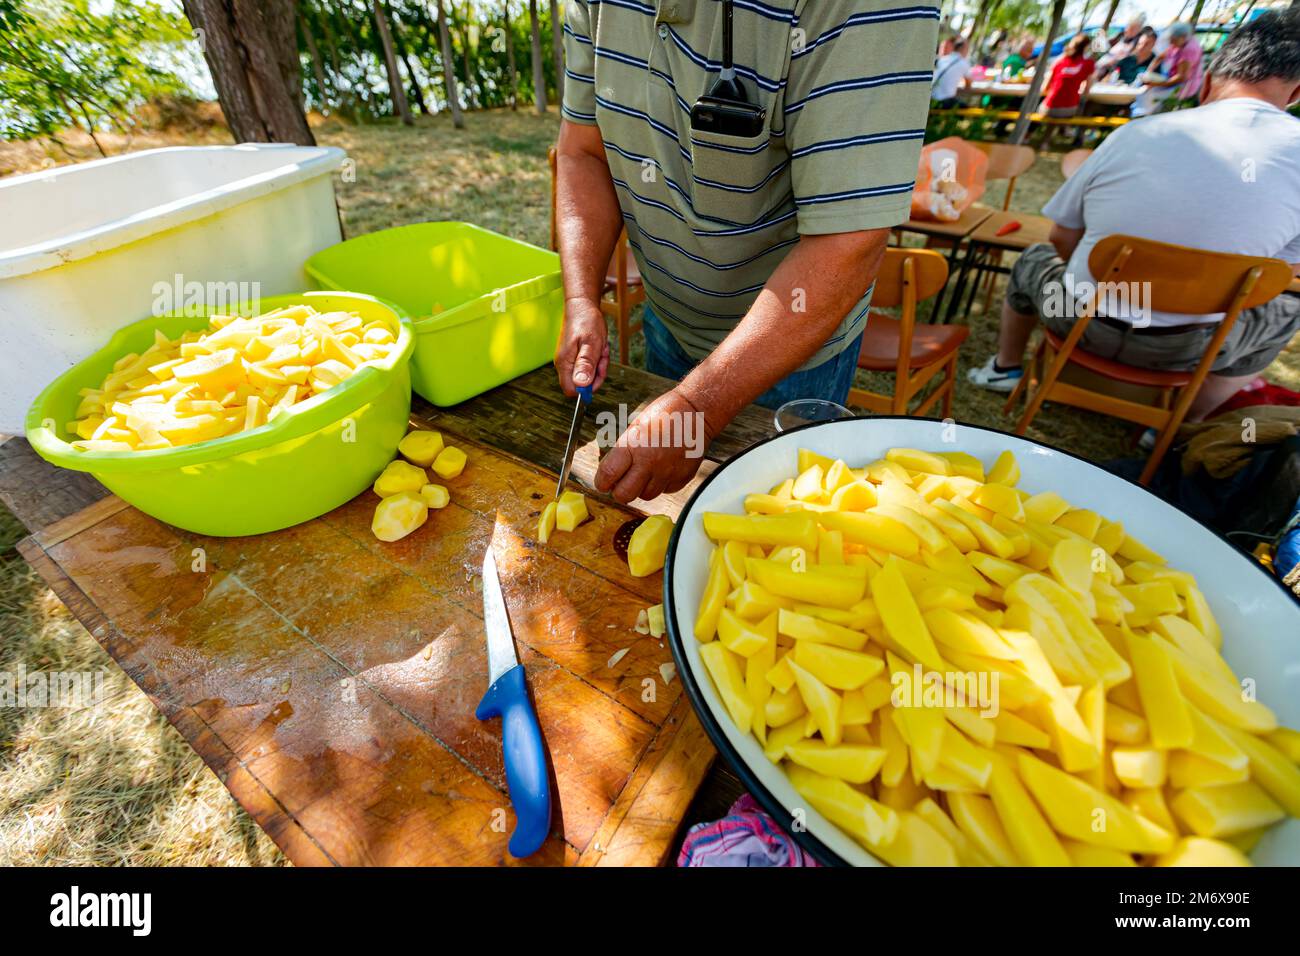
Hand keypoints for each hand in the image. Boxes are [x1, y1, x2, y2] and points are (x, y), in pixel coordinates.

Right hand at [554, 296, 608, 396]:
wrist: (582, 305)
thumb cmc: (586, 321)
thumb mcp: (591, 343)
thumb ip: (586, 364)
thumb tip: (581, 385)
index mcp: (565, 363)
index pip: (571, 390)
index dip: (587, 388)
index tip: (597, 372)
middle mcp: (564, 364)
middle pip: (581, 384)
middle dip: (596, 373)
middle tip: (601, 355)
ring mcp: (569, 360)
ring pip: (586, 375)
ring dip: (598, 365)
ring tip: (600, 348)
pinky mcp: (574, 356)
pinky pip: (588, 366)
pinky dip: (596, 359)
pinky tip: (598, 347)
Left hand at [594, 389, 712, 503]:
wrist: (696, 412)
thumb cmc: (665, 414)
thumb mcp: (635, 427)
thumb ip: (623, 450)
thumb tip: (611, 471)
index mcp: (634, 447)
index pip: (608, 475)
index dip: (601, 482)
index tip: (602, 483)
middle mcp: (650, 463)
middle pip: (624, 495)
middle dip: (619, 491)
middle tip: (621, 483)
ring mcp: (667, 473)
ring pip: (645, 496)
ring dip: (641, 488)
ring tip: (645, 472)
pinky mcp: (682, 478)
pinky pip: (665, 490)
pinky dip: (660, 484)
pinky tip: (661, 470)